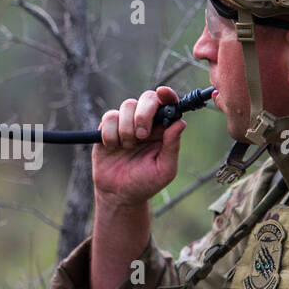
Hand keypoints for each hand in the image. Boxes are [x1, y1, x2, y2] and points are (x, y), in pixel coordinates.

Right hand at [92, 86, 186, 208]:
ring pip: (127, 106)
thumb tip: (180, 123)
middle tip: (142, 135)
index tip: (164, 93)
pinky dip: (111, 133)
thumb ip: (172, 146)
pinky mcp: (107, 128)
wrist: (118, 195)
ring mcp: (126, 123)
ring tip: (127, 147)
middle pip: (147, 98)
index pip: (168, 104)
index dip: (167, 94)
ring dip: (127, 128)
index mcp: (163, 128)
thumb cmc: (145, 183)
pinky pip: (108, 118)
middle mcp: (146, 122)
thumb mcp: (164, 169)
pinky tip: (113, 147)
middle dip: (144, 113)